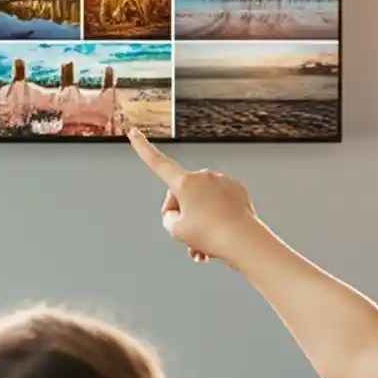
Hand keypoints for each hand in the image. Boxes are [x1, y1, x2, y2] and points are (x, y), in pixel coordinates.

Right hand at [126, 129, 260, 262]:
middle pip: (182, 193)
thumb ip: (170, 218)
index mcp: (185, 183)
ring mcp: (223, 182)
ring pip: (202, 201)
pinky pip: (219, 202)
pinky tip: (219, 233)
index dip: (142, 148)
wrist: (244, 242)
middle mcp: (204, 177)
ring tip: (203, 245)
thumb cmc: (210, 235)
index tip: (133, 132)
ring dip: (200, 219)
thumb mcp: (176, 231)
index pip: (157, 163)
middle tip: (186, 236)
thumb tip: (179, 213)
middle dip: (182, 213)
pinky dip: (216, 216)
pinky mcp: (238, 191)